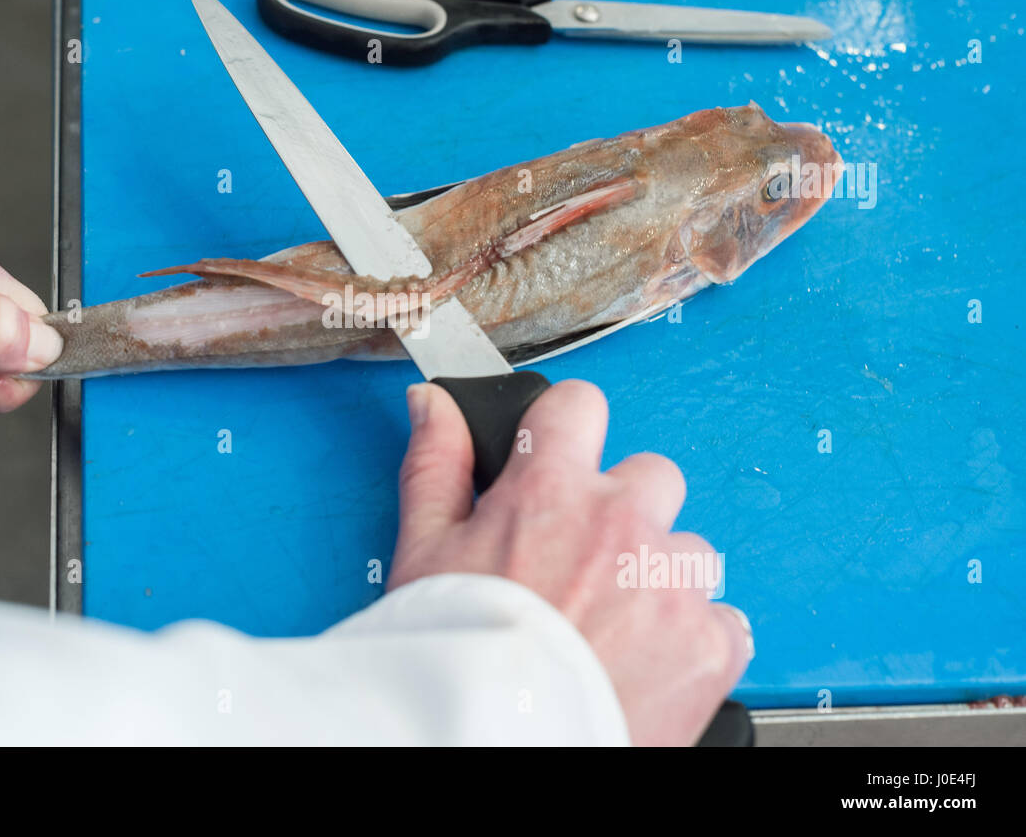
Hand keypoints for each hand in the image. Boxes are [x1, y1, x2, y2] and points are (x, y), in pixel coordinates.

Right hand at [389, 380, 752, 745]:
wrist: (498, 738)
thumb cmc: (459, 652)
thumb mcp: (423, 549)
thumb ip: (437, 463)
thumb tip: (436, 405)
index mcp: (550, 490)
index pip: (580, 405)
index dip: (568, 431)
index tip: (561, 459)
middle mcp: (621, 522)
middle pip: (650, 476)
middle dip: (625, 511)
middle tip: (586, 563)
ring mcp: (672, 580)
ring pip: (689, 549)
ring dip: (661, 576)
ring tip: (613, 624)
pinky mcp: (710, 640)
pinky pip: (721, 618)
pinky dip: (690, 639)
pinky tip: (643, 661)